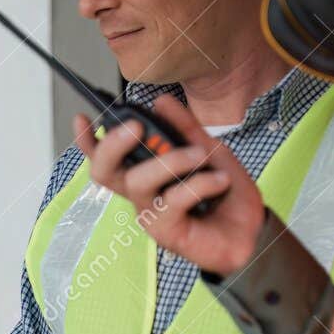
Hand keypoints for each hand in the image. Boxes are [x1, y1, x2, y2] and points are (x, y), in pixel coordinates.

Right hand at [73, 94, 264, 275]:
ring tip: (201, 155)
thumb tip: (160, 101)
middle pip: (103, 171)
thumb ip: (185, 127)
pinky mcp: (166, 231)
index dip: (87, 141)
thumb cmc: (224, 194)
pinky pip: (173, 200)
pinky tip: (220, 181)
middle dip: (112, 144)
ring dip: (172, 161)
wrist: (251, 230)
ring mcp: (151, 213)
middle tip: (136, 126)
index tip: (83, 118)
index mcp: (144, 172)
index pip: (105, 157)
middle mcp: (140, 193)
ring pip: (138, 181)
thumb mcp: (208, 150)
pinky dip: (199, 183)